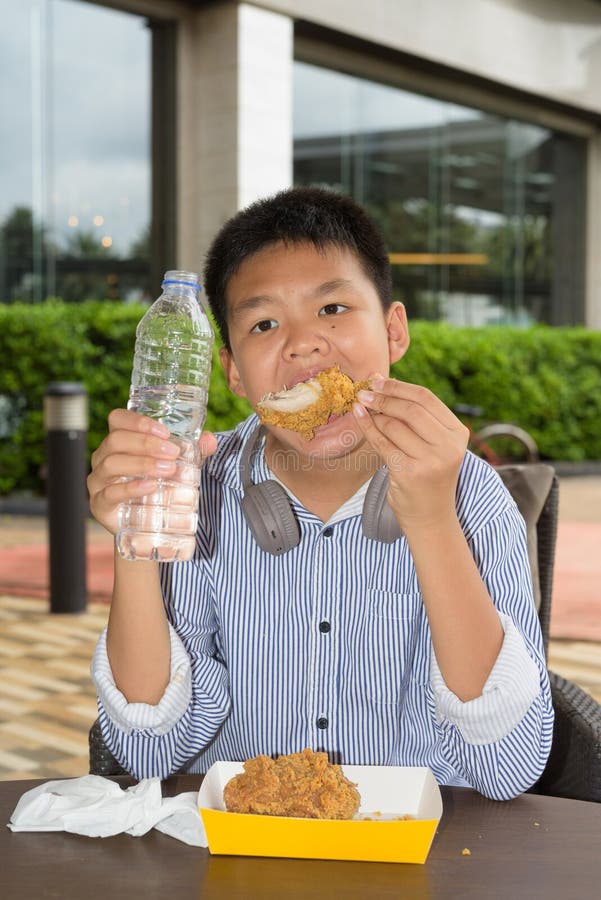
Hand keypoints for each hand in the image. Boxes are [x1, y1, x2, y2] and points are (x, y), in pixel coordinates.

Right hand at [87, 409, 217, 535]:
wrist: (146, 528)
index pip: (118, 420)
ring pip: (112, 464)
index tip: (164, 432)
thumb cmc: (157, 489)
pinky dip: (130, 488)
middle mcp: (103, 458)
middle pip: (115, 441)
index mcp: (118, 443)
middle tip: (173, 454)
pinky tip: (149, 486)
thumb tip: (211, 440)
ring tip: (167, 469)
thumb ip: (193, 453)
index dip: (138, 421)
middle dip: (146, 444)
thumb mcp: (177, 468)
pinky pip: (110, 493)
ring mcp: (98, 482)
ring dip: (142, 463)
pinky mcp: (99, 506)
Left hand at [353, 377, 468, 532]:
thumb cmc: (428, 475)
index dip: (399, 386)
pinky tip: (358, 417)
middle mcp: (448, 446)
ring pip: (393, 425)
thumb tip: (381, 381)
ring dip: (374, 414)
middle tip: (364, 392)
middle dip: (383, 397)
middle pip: (410, 409)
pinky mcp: (409, 473)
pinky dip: (367, 427)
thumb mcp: (432, 444)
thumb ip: (414, 416)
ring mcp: (430, 461)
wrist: (430, 517)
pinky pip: (381, 443)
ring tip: (363, 407)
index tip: (377, 380)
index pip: (426, 399)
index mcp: (457, 433)